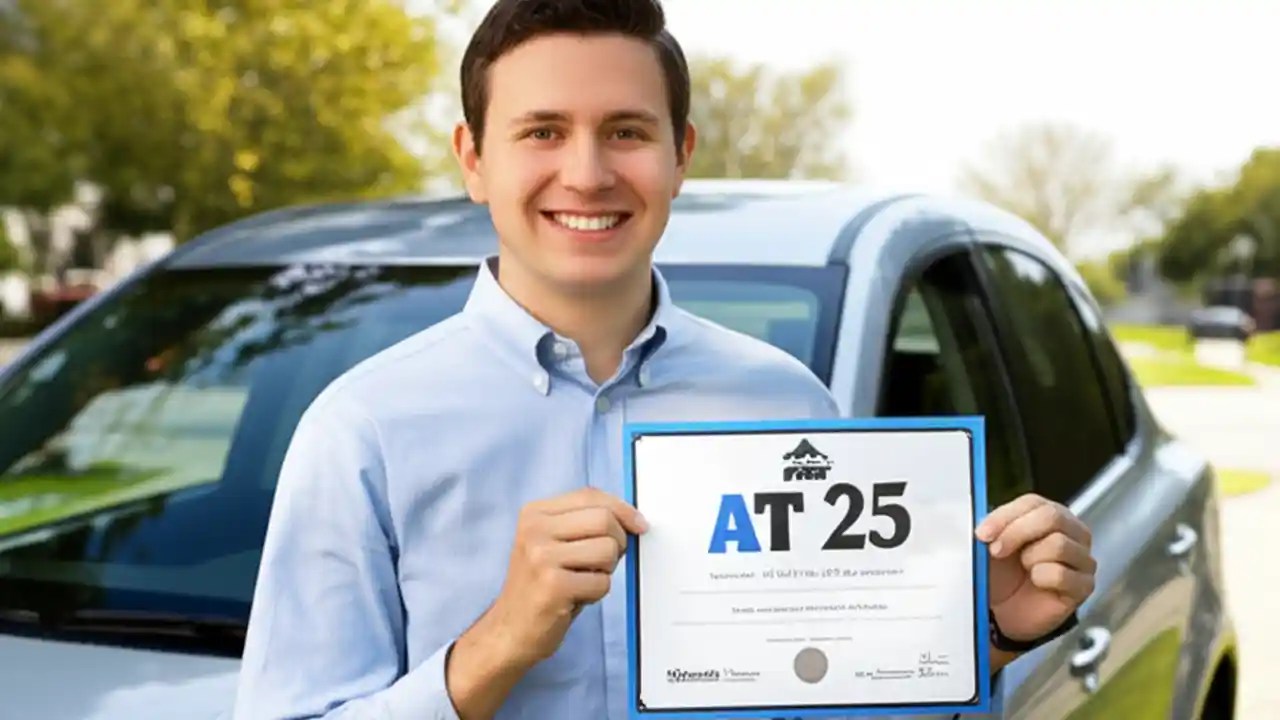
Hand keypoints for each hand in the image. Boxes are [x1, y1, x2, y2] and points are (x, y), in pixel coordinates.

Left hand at [975, 493, 1095, 641]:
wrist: (1005, 611)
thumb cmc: (1001, 573)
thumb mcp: (990, 545)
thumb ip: (990, 527)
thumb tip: (984, 524)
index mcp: (1049, 514)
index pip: (1033, 503)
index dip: (1005, 516)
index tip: (982, 534)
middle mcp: (1072, 531)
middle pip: (1052, 517)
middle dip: (1016, 533)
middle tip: (996, 551)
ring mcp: (1082, 558)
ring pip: (1059, 544)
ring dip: (1030, 558)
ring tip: (1025, 569)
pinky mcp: (1084, 585)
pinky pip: (1062, 574)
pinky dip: (1041, 578)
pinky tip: (1037, 583)